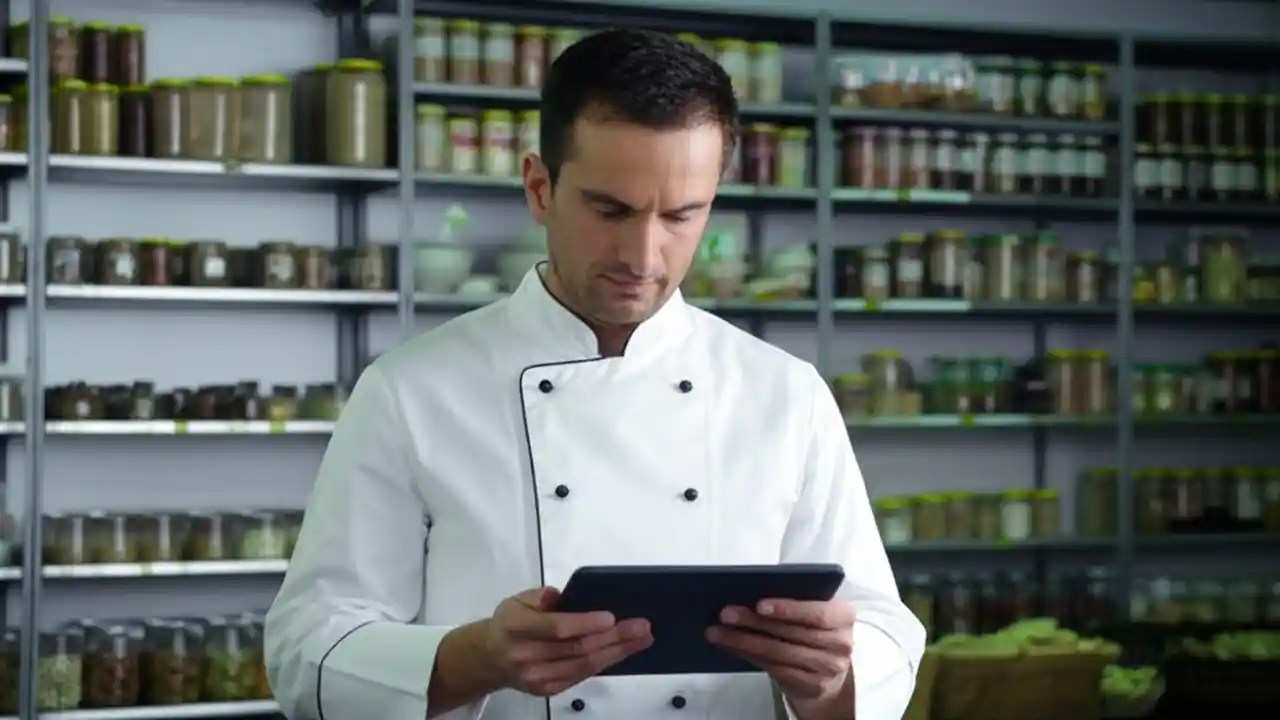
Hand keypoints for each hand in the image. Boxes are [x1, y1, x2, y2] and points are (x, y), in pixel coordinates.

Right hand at [484, 587, 652, 696]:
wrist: (492, 658)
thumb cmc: (510, 623)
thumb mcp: (517, 599)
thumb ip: (539, 596)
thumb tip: (562, 596)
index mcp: (516, 627)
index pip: (557, 627)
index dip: (586, 624)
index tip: (611, 617)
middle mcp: (526, 655)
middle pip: (577, 648)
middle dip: (615, 637)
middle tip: (642, 627)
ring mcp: (536, 677)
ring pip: (584, 665)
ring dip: (617, 652)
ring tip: (642, 639)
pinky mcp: (547, 690)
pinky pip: (582, 675)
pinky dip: (604, 663)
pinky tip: (622, 652)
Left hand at [707, 599, 854, 708]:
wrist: (832, 669)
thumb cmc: (816, 629)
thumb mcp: (815, 610)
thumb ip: (796, 600)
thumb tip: (749, 592)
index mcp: (844, 616)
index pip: (817, 613)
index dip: (788, 609)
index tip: (760, 604)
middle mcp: (840, 644)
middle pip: (790, 633)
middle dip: (754, 622)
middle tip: (726, 614)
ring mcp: (828, 669)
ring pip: (778, 653)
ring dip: (743, 641)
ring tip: (718, 632)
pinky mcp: (812, 686)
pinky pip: (774, 669)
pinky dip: (749, 655)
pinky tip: (731, 646)